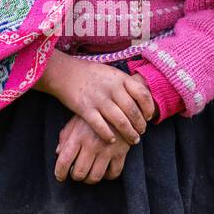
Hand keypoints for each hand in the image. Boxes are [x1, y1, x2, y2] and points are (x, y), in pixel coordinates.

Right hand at [36, 51, 155, 145]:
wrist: (65, 73)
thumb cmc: (91, 74)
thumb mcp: (112, 73)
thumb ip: (126, 84)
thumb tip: (144, 97)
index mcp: (120, 78)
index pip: (142, 94)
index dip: (149, 108)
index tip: (149, 117)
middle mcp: (111, 88)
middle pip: (132, 111)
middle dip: (140, 125)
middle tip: (141, 132)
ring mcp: (98, 99)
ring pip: (120, 121)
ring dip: (129, 133)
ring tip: (133, 140)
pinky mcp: (85, 109)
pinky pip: (100, 126)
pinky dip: (108, 135)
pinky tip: (112, 140)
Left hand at [54, 114, 130, 182]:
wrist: (121, 103)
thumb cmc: (95, 112)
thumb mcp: (77, 120)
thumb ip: (65, 135)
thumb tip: (58, 153)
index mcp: (78, 136)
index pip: (64, 161)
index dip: (59, 173)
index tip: (60, 176)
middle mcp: (92, 145)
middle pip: (79, 173)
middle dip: (75, 176)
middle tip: (75, 172)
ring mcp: (108, 150)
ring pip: (95, 177)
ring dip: (89, 179)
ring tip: (88, 173)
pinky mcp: (122, 152)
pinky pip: (114, 173)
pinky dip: (107, 176)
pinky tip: (104, 170)